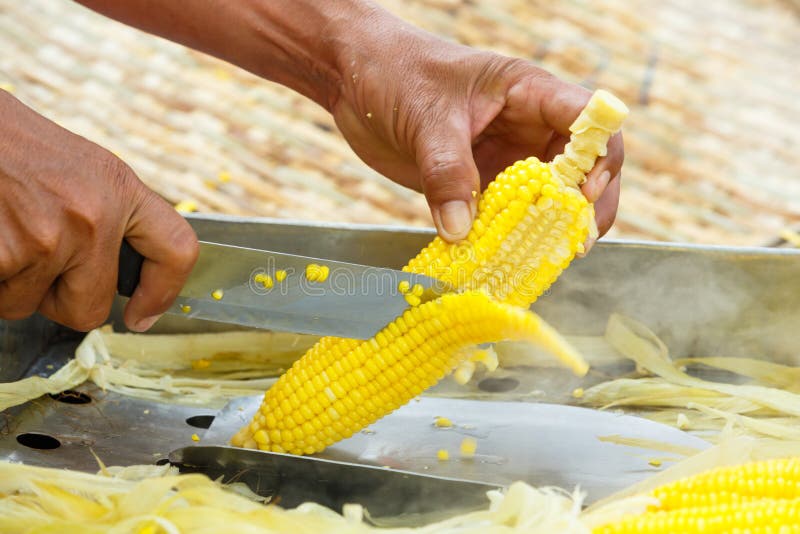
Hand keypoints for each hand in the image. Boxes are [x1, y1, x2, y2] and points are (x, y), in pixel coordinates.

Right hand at [0, 90, 197, 331]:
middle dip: (57, 300)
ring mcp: (49, 237)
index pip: (177, 250)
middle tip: (34, 265)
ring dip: (11, 286)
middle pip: (90, 308)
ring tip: (3, 236)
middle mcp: (93, 216)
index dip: (163, 293)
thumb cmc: (12, 144)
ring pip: (28, 306)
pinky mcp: (6, 253)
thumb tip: (114, 273)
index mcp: (120, 188)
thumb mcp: (80, 167)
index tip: (141, 316)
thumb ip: (105, 214)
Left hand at [329, 20, 623, 241]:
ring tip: (550, 260)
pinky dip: (510, 240)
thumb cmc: (396, 73)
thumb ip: (446, 172)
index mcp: (528, 93)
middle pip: (583, 167)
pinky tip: (507, 262)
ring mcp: (505, 158)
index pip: (588, 120)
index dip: (599, 157)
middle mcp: (527, 127)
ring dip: (552, 229)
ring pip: (548, 198)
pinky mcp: (479, 185)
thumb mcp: (426, 118)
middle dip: (587, 206)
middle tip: (578, 244)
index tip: (585, 194)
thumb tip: (460, 231)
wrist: (355, 79)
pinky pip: (507, 217)